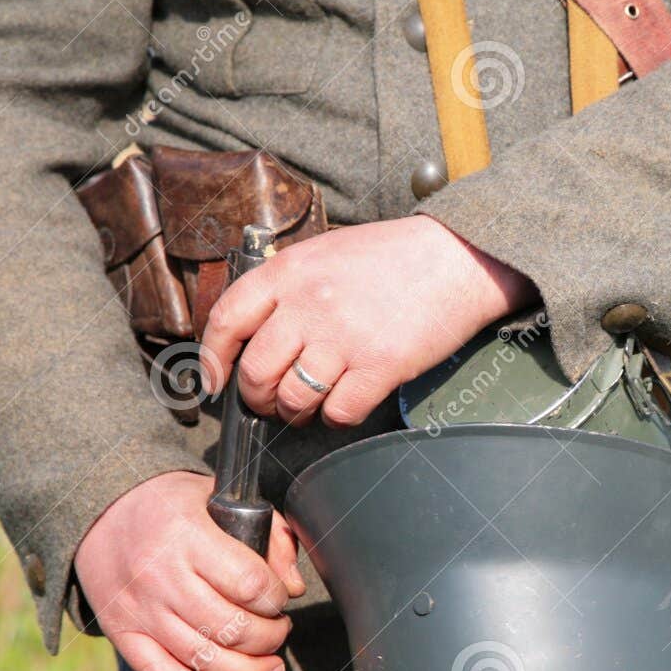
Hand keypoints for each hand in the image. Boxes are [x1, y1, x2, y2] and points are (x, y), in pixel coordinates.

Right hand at [74, 471, 306, 670]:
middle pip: (231, 628)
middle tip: (279, 629)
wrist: (100, 514)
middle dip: (270, 637)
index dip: (277, 599)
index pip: (249, 583)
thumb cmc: (171, 507)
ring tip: (268, 664)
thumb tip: (293, 586)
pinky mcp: (122, 634)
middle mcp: (162, 576)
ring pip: (203, 659)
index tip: (280, 597)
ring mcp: (140, 609)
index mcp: (188, 535)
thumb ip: (269, 535)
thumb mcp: (221, 499)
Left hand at [200, 215, 534, 427]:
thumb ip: (289, 287)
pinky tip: (344, 404)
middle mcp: (310, 305)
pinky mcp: (380, 366)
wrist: (457, 258)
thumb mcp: (326, 253)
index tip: (216, 380)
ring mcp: (344, 338)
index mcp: (289, 272)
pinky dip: (335, 418)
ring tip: (306, 408)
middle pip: (256, 372)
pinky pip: (339, 412)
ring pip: (293, 399)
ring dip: (295, 414)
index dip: (213, 358)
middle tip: (270, 402)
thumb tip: (258, 335)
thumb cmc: (394, 257)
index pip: (227, 320)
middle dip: (257, 398)